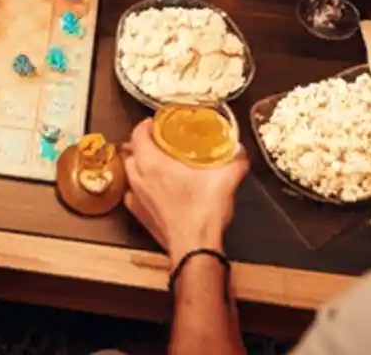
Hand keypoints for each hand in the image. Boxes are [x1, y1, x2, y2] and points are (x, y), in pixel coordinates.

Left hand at [121, 119, 247, 260]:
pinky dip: (140, 188)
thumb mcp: (225, 179)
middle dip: (143, 144)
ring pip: (130, 172)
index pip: (138, 134)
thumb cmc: (201, 213)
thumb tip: (239, 151)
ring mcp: (136, 197)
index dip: (146, 125)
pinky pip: (133, 194)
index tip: (156, 123)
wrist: (194, 247)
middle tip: (160, 142)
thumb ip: (235, 160)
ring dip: (140, 165)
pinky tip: (154, 189)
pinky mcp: (139, 214)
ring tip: (157, 163)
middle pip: (132, 152)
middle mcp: (139, 178)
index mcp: (152, 163)